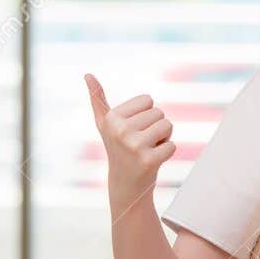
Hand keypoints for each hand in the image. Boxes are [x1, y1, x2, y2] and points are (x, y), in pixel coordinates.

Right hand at [85, 74, 175, 204]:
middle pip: (159, 112)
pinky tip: (153, 161)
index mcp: (112, 117)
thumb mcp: (105, 124)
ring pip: (168, 126)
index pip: (148, 100)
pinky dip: (167, 153)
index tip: (133, 129)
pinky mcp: (148, 161)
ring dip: (163, 138)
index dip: (146, 114)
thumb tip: (87, 74)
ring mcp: (134, 146)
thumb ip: (97, 98)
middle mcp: (120, 130)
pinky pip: (172, 145)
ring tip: (148, 149)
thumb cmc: (117, 148)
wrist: (125, 184)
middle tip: (141, 143)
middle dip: (155, 127)